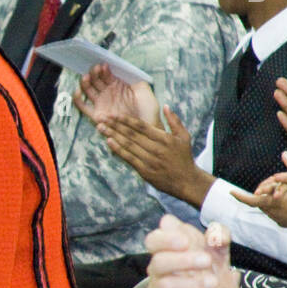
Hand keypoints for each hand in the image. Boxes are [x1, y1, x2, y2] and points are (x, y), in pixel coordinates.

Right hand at [73, 63, 159, 125]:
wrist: (148, 128)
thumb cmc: (148, 110)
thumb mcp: (144, 89)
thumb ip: (134, 78)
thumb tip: (123, 69)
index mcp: (118, 86)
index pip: (106, 75)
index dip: (103, 70)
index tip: (104, 65)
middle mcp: (108, 94)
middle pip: (95, 80)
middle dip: (94, 73)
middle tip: (95, 69)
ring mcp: (102, 104)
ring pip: (88, 90)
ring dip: (85, 82)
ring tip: (87, 77)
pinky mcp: (97, 115)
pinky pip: (83, 107)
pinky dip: (77, 99)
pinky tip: (78, 92)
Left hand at [96, 105, 211, 205]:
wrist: (186, 181)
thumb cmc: (184, 157)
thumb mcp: (184, 137)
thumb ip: (174, 121)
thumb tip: (165, 106)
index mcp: (164, 138)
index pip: (141, 126)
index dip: (126, 120)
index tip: (114, 114)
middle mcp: (156, 149)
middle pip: (131, 134)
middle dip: (114, 125)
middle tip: (101, 117)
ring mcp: (150, 160)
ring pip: (128, 145)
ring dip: (113, 135)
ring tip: (100, 127)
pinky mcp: (145, 171)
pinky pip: (129, 158)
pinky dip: (118, 150)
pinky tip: (109, 142)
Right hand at [144, 216, 247, 287]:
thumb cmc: (207, 274)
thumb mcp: (218, 254)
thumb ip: (219, 239)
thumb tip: (215, 233)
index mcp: (166, 252)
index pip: (153, 241)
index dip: (165, 239)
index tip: (185, 241)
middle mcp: (158, 271)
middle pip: (158, 262)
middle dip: (183, 261)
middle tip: (207, 261)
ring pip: (165, 286)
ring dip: (190, 283)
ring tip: (213, 283)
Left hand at [230, 153, 286, 231]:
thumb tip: (284, 153)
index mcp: (274, 202)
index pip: (251, 200)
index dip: (239, 196)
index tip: (230, 191)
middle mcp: (273, 213)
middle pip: (259, 202)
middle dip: (258, 195)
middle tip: (260, 189)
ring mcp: (279, 220)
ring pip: (267, 209)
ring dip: (267, 201)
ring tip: (270, 194)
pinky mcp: (285, 224)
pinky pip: (275, 215)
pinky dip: (275, 208)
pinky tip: (281, 203)